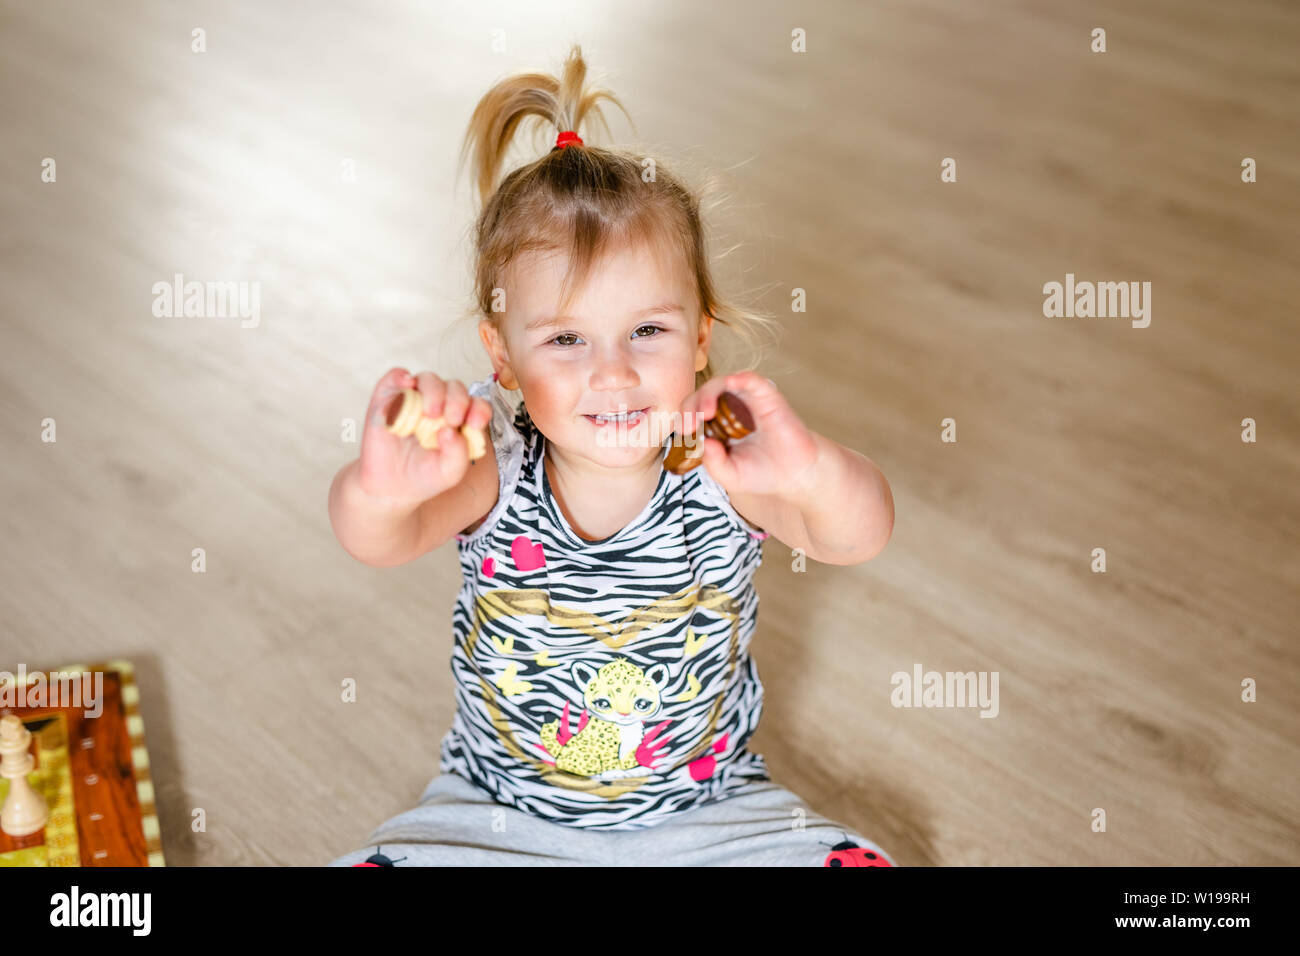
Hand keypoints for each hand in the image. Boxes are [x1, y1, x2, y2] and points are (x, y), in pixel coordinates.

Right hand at [356, 368, 492, 505]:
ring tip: (430, 414)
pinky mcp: (389, 397)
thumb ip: (458, 455)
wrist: (390, 486)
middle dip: (457, 400)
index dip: (479, 409)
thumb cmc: (425, 476)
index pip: (477, 404)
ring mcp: (415, 398)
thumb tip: (449, 430)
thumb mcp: (449, 472)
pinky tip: (406, 384)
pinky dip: (401, 376)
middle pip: (455, 387)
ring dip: (434, 391)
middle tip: (451, 419)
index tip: (475, 423)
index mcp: (461, 419)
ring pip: (429, 379)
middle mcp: (441, 403)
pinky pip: (396, 377)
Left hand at [677, 371, 819, 497]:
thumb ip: (714, 464)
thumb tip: (703, 443)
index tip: (683, 433)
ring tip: (705, 413)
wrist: (795, 475)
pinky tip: (732, 384)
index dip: (684, 418)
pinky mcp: (766, 396)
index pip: (692, 413)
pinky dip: (740, 378)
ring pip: (721, 384)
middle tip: (690, 425)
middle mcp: (729, 410)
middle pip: (702, 396)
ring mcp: (747, 401)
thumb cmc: (762, 474)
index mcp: (716, 426)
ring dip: (708, 394)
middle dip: (691, 407)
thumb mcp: (731, 476)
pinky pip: (750, 380)